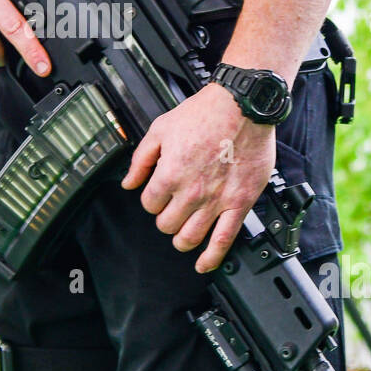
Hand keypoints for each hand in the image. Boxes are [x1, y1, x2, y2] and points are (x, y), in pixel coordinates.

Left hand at [121, 84, 274, 272]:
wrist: (242, 106)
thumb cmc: (205, 113)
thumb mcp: (160, 129)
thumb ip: (141, 159)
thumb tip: (128, 183)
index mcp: (169, 174)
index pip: (149, 205)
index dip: (151, 201)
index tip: (157, 196)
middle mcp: (191, 192)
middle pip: (167, 224)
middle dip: (164, 219)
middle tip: (171, 212)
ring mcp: (216, 201)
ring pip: (190, 237)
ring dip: (182, 240)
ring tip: (182, 235)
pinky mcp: (239, 203)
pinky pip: (224, 239)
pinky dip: (212, 257)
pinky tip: (204, 264)